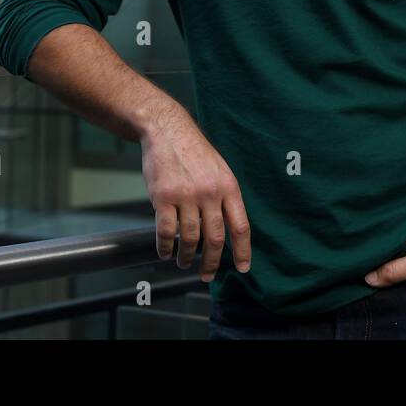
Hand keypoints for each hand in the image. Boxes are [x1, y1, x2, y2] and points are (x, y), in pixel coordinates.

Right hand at [139, 103, 251, 282]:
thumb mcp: (220, 170)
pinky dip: (166, 247)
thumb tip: (228, 230)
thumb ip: (225, 197)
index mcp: (228, 187)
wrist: (167, 131)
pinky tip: (166, 253)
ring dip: (186, 257)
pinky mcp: (163, 197)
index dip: (242, 251)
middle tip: (207, 275)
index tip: (242, 268)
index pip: (240, 226)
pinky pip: (166, 231)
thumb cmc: (194, 152)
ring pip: (189, 238)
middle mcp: (210, 193)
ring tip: (183, 262)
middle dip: (211, 262)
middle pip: (215, 238)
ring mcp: (186, 196)